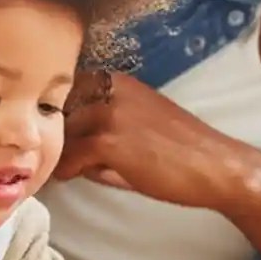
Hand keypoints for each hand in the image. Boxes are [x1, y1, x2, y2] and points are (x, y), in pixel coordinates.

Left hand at [56, 72, 252, 211]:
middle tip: (46, 155)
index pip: (67, 89)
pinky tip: (70, 178)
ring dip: (58, 153)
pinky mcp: (109, 141)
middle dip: (53, 134)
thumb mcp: (139, 127)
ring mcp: (109, 113)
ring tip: (56, 169)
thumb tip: (70, 146)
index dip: (57, 113)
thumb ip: (104, 127)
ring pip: (61, 133)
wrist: (214, 167)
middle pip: (59, 110)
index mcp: (119, 81)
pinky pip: (69, 157)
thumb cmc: (180, 154)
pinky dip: (65, 171)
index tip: (51, 132)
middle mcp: (111, 89)